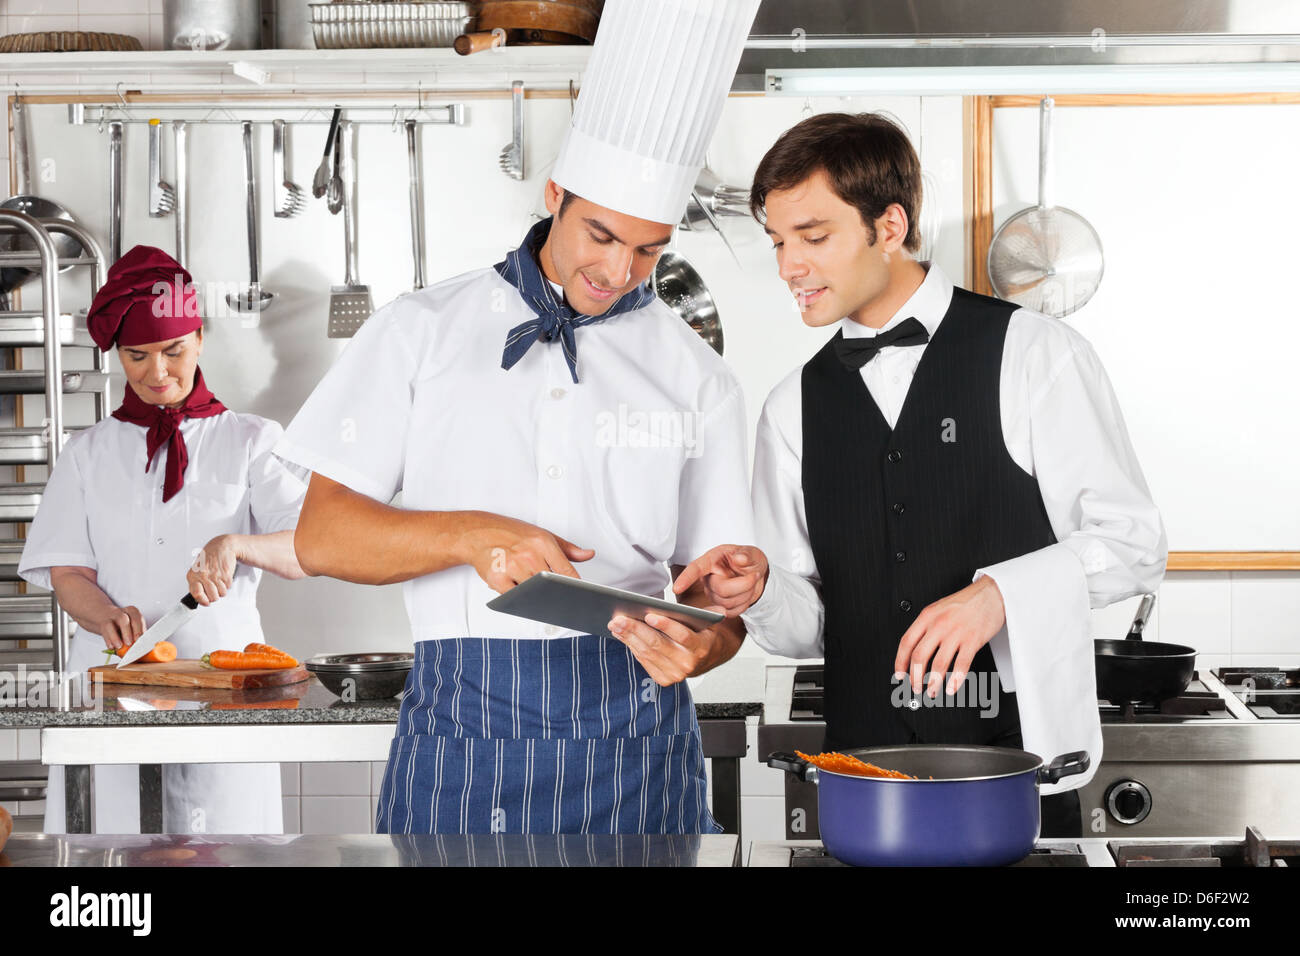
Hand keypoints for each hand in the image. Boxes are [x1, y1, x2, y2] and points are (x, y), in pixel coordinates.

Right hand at [96, 605, 144, 649]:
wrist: (107, 617)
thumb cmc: (124, 624)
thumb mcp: (134, 625)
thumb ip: (137, 634)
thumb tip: (142, 646)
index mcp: (133, 612)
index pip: (137, 618)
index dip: (139, 630)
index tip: (140, 640)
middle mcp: (121, 613)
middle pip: (123, 620)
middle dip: (126, 632)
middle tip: (129, 643)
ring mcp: (110, 618)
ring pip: (110, 625)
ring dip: (115, 637)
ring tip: (119, 646)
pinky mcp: (102, 624)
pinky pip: (103, 633)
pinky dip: (108, 641)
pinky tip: (112, 647)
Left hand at [188, 534, 238, 605]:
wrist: (223, 546)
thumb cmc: (210, 556)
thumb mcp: (197, 568)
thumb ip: (197, 582)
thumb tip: (199, 596)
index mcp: (193, 575)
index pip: (196, 594)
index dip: (203, 601)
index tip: (206, 602)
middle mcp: (203, 576)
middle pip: (212, 597)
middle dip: (215, 596)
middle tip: (215, 590)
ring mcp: (215, 576)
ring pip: (221, 594)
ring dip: (222, 590)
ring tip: (220, 581)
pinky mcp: (226, 575)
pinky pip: (228, 587)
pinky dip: (228, 584)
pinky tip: (224, 576)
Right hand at [460, 513, 594, 594]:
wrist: (478, 533)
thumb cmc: (511, 533)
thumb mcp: (543, 535)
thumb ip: (568, 549)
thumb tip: (589, 554)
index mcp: (542, 543)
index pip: (566, 571)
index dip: (574, 585)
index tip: (577, 593)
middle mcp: (529, 554)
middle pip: (551, 585)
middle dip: (554, 591)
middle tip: (553, 592)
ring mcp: (512, 567)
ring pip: (533, 593)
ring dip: (534, 593)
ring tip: (528, 582)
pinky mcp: (497, 579)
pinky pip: (515, 596)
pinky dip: (517, 595)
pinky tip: (514, 584)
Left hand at [608, 611, 739, 685]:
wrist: (709, 655)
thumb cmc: (702, 631)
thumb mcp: (703, 619)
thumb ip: (694, 613)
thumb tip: (665, 606)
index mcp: (701, 647)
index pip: (683, 636)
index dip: (666, 625)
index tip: (649, 615)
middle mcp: (688, 664)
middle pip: (658, 645)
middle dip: (636, 630)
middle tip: (619, 618)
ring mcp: (675, 674)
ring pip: (647, 653)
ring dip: (628, 637)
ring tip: (616, 624)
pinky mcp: (664, 679)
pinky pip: (644, 661)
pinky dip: (631, 646)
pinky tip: (622, 635)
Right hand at [671, 544, 768, 616]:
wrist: (756, 573)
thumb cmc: (748, 560)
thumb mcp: (751, 552)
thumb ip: (746, 554)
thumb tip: (740, 558)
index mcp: (711, 561)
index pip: (695, 569)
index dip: (685, 579)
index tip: (676, 588)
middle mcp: (708, 579)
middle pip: (721, 590)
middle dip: (743, 584)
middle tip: (755, 575)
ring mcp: (713, 594)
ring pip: (727, 603)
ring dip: (745, 594)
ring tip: (750, 582)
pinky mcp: (720, 607)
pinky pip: (732, 612)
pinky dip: (744, 604)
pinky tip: (746, 594)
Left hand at [893, 576, 1005, 698]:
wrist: (991, 594)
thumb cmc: (966, 602)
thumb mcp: (938, 608)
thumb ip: (926, 627)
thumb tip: (914, 650)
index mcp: (927, 616)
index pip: (906, 643)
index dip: (900, 662)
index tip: (900, 674)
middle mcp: (939, 625)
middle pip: (919, 656)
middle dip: (915, 677)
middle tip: (916, 687)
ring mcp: (956, 633)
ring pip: (939, 664)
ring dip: (934, 683)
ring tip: (932, 691)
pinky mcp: (973, 640)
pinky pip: (961, 665)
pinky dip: (955, 681)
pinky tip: (951, 688)